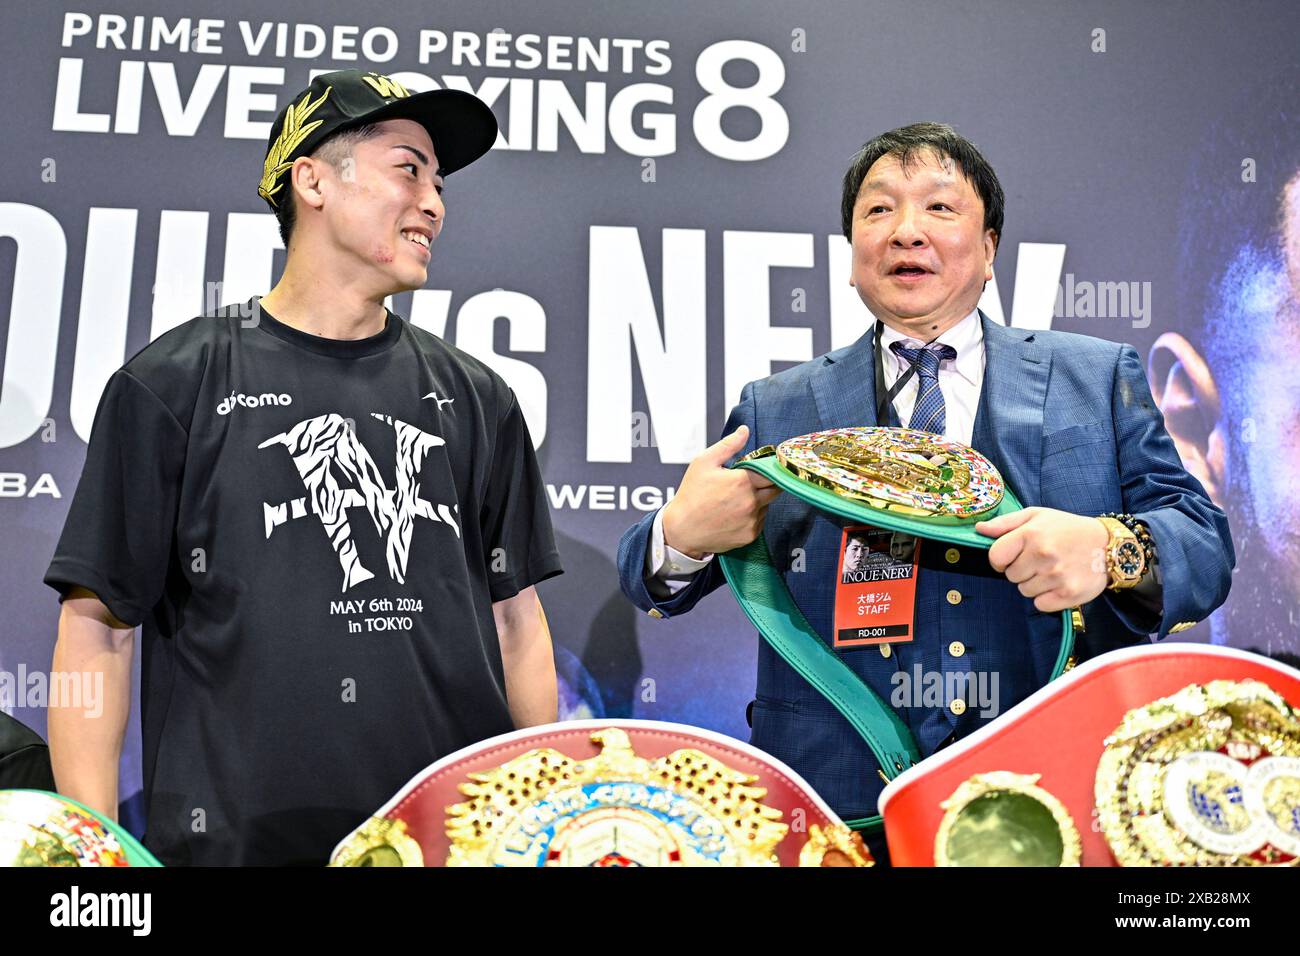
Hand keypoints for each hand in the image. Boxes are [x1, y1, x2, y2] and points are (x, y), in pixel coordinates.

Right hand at [661, 425, 781, 557]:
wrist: (682, 529)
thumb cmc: (691, 495)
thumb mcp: (704, 462)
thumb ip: (728, 445)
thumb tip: (744, 431)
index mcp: (743, 482)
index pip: (772, 471)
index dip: (770, 467)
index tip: (763, 467)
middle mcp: (751, 502)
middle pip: (776, 488)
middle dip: (767, 483)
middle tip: (751, 482)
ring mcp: (752, 520)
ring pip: (767, 505)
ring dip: (760, 499)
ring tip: (738, 499)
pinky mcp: (750, 535)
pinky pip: (760, 521)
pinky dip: (753, 515)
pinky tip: (736, 513)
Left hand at [975, 507, 1109, 612]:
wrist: (1108, 545)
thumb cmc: (1067, 529)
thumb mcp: (1036, 516)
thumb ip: (1004, 523)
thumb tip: (979, 529)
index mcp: (1031, 534)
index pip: (995, 557)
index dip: (1000, 559)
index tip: (1012, 557)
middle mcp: (1043, 555)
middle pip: (1010, 576)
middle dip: (1021, 570)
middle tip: (1040, 560)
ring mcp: (1056, 576)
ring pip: (1024, 591)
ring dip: (1034, 584)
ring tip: (1052, 569)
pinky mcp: (1068, 594)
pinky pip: (1040, 604)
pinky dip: (1047, 597)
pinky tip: (1059, 583)